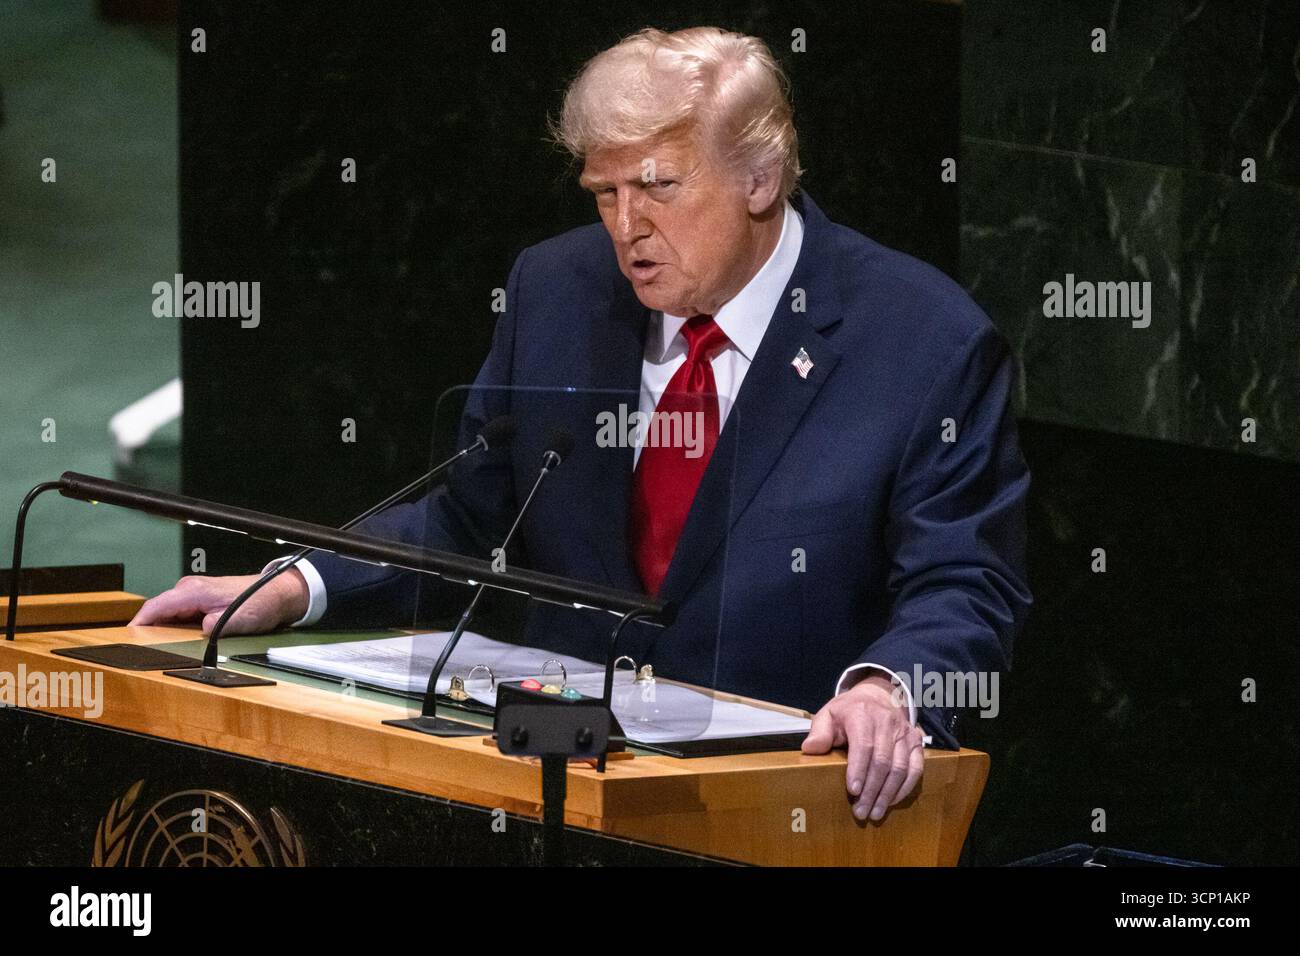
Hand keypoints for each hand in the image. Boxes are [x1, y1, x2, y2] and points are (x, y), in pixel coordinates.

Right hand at [129, 570, 308, 635]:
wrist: (276, 592)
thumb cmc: (259, 601)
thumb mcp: (240, 618)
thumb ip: (218, 625)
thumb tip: (202, 629)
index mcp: (194, 591)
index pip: (155, 606)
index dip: (138, 623)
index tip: (126, 638)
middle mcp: (190, 589)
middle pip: (157, 611)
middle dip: (146, 629)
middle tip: (137, 650)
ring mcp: (194, 594)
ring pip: (167, 612)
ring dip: (159, 628)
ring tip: (151, 648)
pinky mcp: (199, 600)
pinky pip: (177, 614)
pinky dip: (171, 626)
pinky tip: (172, 639)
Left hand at [801, 673, 924, 821]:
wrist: (878, 696)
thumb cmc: (849, 710)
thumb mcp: (829, 714)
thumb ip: (819, 732)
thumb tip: (809, 749)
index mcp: (862, 714)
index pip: (863, 745)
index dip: (859, 770)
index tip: (853, 791)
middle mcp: (887, 722)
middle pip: (882, 761)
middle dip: (872, 790)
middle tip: (861, 812)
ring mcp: (904, 732)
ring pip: (900, 768)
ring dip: (888, 794)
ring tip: (875, 812)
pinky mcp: (916, 741)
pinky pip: (916, 768)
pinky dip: (905, 787)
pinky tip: (892, 801)